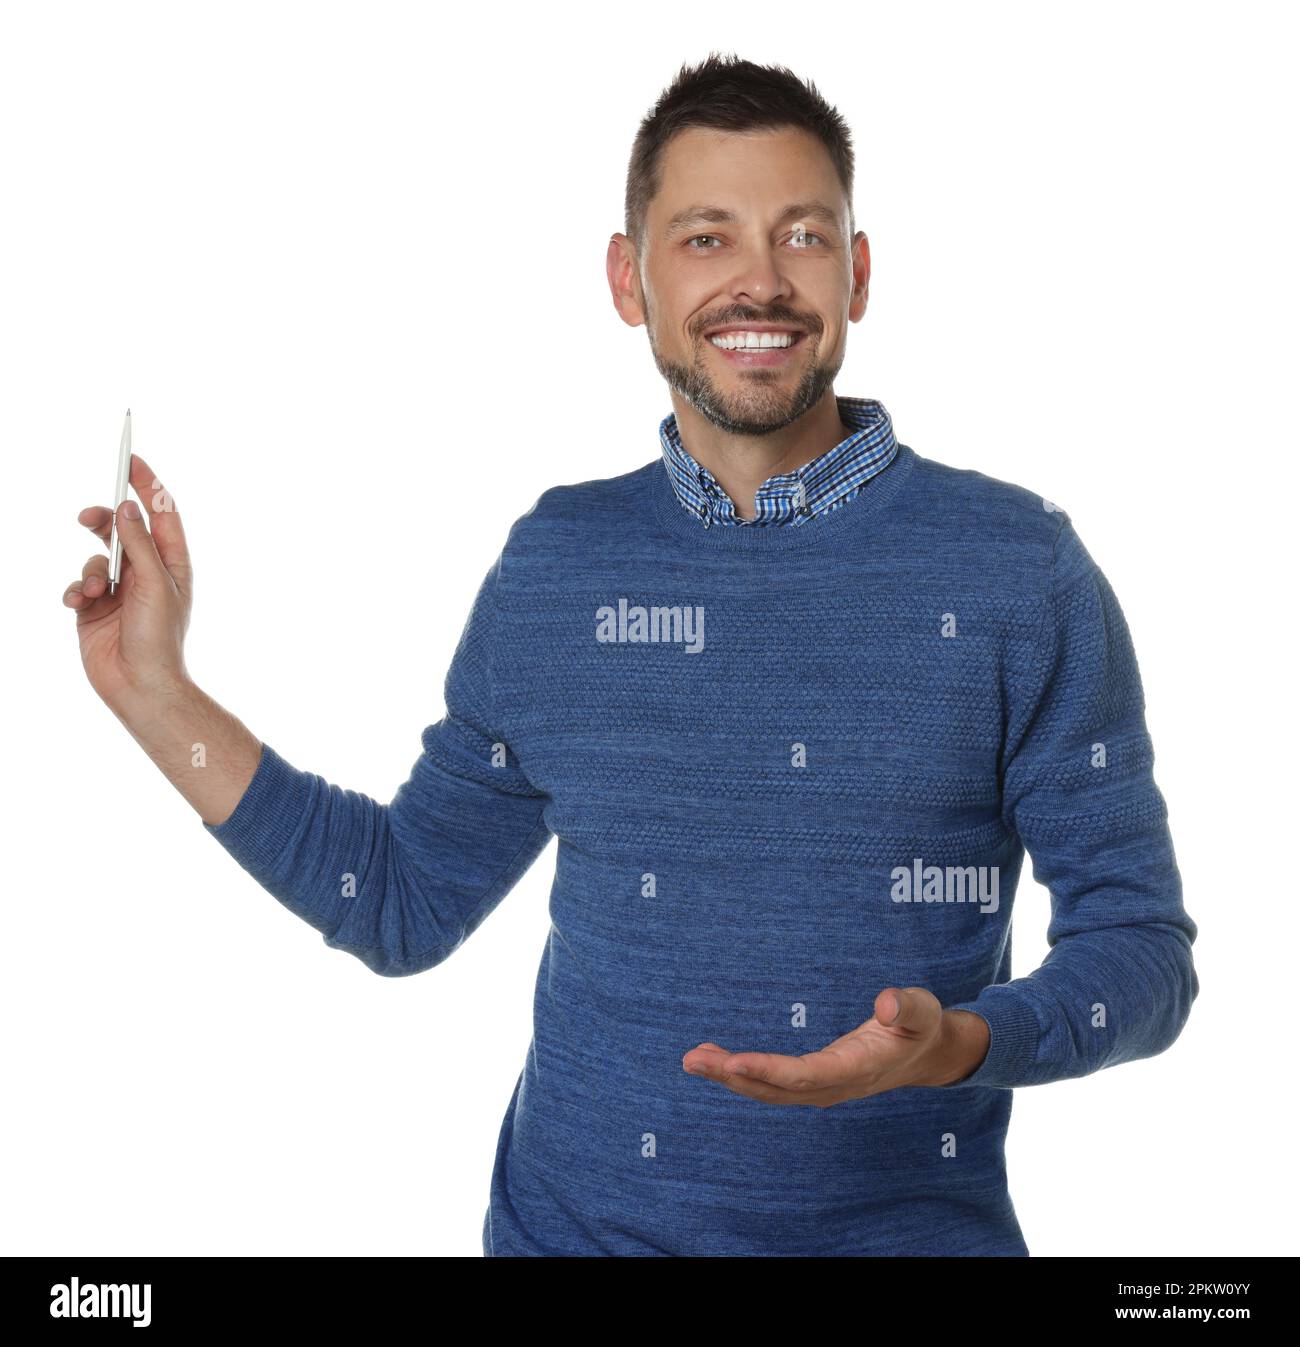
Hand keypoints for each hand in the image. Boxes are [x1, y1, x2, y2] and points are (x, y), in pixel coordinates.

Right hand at [63, 452, 193, 712]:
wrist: (140, 686)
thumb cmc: (159, 639)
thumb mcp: (155, 586)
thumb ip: (140, 545)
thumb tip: (127, 508)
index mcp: (172, 564)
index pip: (160, 515)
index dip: (147, 485)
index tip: (131, 458)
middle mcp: (146, 573)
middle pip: (121, 530)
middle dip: (102, 521)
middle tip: (88, 517)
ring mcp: (119, 590)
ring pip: (95, 558)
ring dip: (90, 572)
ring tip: (96, 592)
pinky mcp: (95, 608)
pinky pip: (78, 585)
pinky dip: (76, 590)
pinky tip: (80, 604)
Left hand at [681, 987, 990, 1105]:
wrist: (927, 1054)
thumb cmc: (920, 1024)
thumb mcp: (922, 1010)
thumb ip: (906, 1007)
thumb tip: (887, 1004)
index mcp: (858, 1068)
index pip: (807, 1075)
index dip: (770, 1071)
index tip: (735, 1061)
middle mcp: (834, 1085)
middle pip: (777, 1088)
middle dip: (734, 1075)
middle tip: (692, 1060)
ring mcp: (822, 1087)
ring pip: (769, 1090)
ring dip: (730, 1076)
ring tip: (692, 1060)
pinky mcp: (814, 1081)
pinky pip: (772, 1083)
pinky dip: (742, 1074)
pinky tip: (716, 1059)